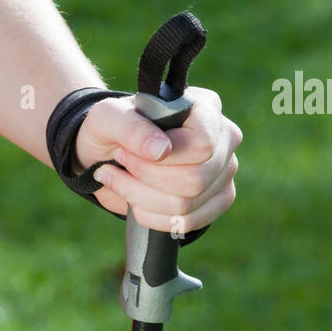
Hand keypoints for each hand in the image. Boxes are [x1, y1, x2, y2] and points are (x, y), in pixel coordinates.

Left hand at [74, 87, 241, 232]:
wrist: (107, 154)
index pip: (202, 143)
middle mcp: (224, 139)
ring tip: (118, 180)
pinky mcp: (217, 200)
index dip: (165, 157)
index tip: (125, 151)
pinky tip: (134, 202)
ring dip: (141, 197)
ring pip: (188, 204)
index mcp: (206, 108)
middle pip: (195, 179)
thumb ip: (133, 128)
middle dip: (145, 178)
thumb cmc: (112, 129)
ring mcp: (224, 171)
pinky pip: (189, 222)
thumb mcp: (108, 117)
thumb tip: (162, 151)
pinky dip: (152, 217)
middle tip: (118, 163)